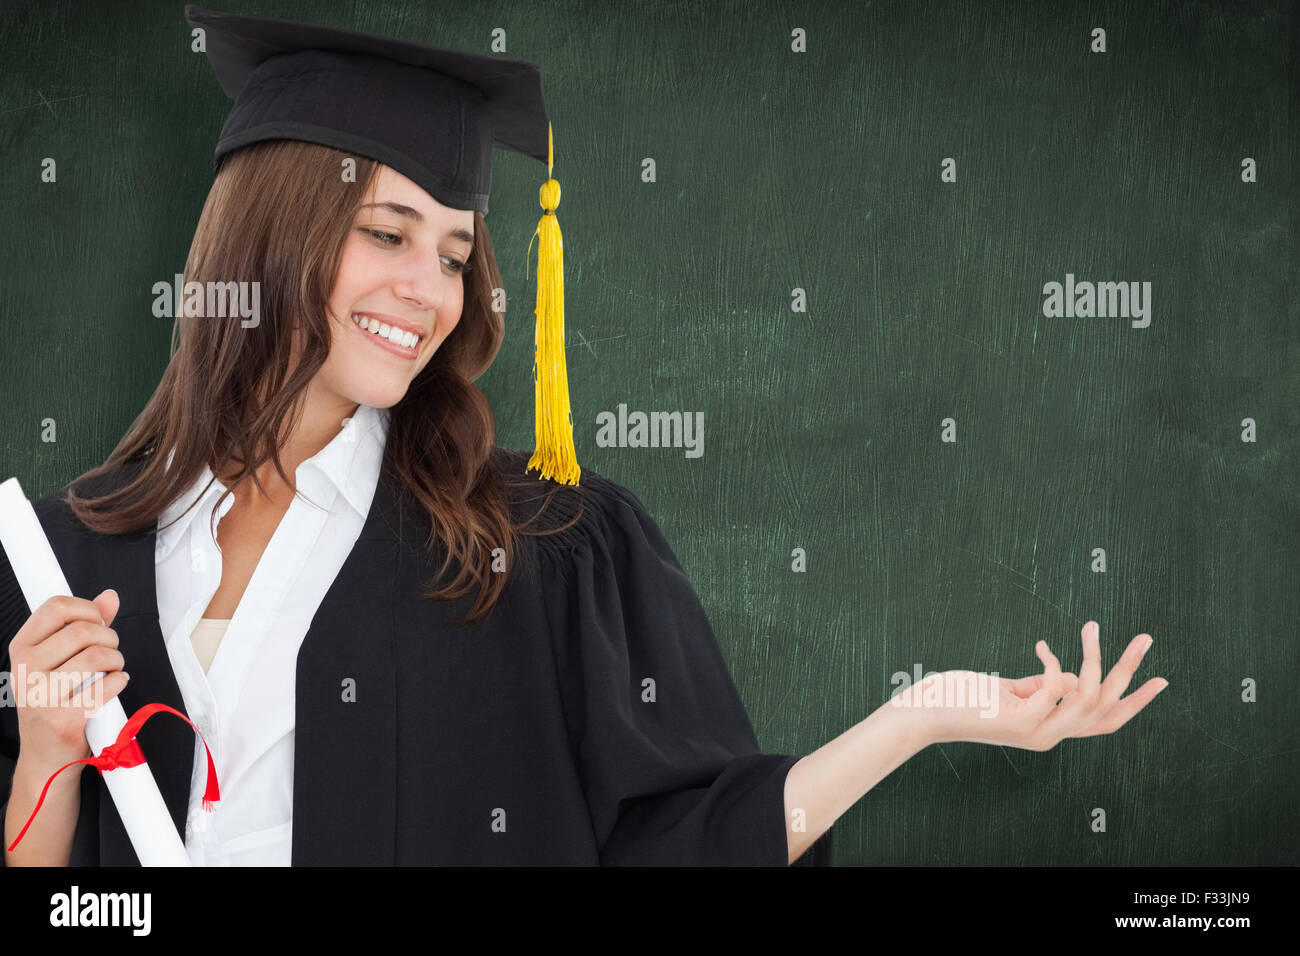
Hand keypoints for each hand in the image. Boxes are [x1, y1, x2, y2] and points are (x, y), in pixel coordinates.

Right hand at [8, 590, 128, 774]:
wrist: (45, 756)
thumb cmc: (55, 702)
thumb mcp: (59, 660)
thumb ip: (85, 626)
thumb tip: (110, 597)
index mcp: (22, 649)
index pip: (55, 607)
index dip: (87, 608)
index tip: (98, 621)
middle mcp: (25, 670)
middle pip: (83, 630)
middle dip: (110, 638)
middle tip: (111, 652)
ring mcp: (41, 695)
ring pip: (98, 656)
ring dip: (117, 661)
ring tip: (113, 669)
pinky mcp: (63, 718)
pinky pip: (107, 686)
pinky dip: (119, 682)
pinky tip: (114, 684)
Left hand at [893, 621, 1167, 750]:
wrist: (924, 714)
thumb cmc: (962, 698)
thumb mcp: (1009, 691)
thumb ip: (1040, 685)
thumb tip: (1071, 675)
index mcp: (1049, 731)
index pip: (1104, 722)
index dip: (1135, 702)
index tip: (1160, 678)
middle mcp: (1048, 737)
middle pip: (1105, 708)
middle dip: (1130, 672)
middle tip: (1146, 638)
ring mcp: (1034, 732)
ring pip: (1087, 698)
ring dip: (1095, 658)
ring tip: (1092, 626)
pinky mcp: (1018, 720)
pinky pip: (1053, 689)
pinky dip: (1053, 664)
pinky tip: (1041, 647)